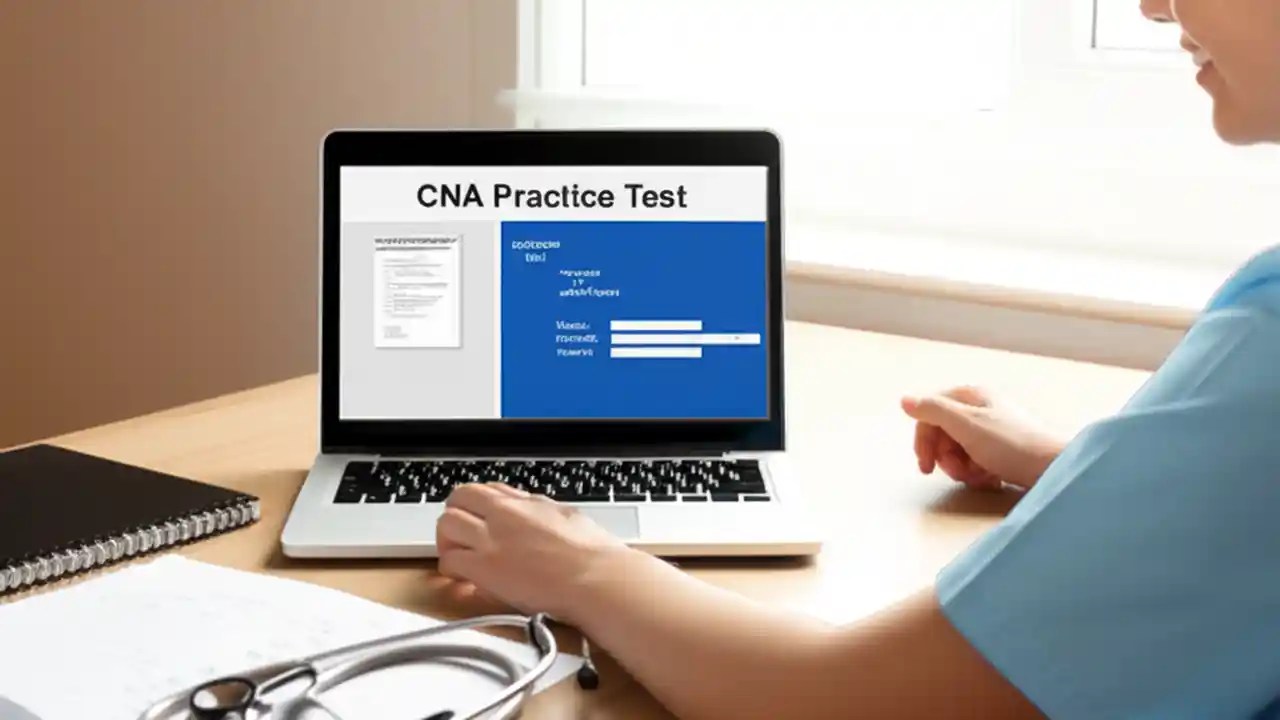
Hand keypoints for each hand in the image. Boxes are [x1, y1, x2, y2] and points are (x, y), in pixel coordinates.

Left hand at [435, 483, 635, 622]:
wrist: (596, 578)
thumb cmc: (592, 553)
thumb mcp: (565, 514)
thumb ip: (537, 509)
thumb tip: (528, 508)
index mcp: (524, 502)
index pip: (482, 489)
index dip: (474, 505)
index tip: (476, 519)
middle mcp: (503, 515)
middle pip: (457, 499)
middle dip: (454, 516)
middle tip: (459, 536)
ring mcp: (491, 540)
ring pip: (446, 525)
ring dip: (448, 541)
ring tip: (459, 557)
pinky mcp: (485, 568)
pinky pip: (450, 561)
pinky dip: (452, 571)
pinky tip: (464, 581)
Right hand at [900, 386, 1065, 489]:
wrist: (1055, 468)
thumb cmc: (1012, 445)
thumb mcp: (966, 424)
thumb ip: (932, 410)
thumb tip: (905, 400)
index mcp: (970, 396)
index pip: (929, 412)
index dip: (923, 439)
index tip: (926, 466)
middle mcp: (980, 409)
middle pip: (942, 433)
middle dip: (945, 456)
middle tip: (956, 472)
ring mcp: (992, 430)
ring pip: (958, 450)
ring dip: (961, 467)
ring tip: (978, 476)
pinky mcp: (1003, 451)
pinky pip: (976, 461)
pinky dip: (977, 473)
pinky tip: (989, 479)